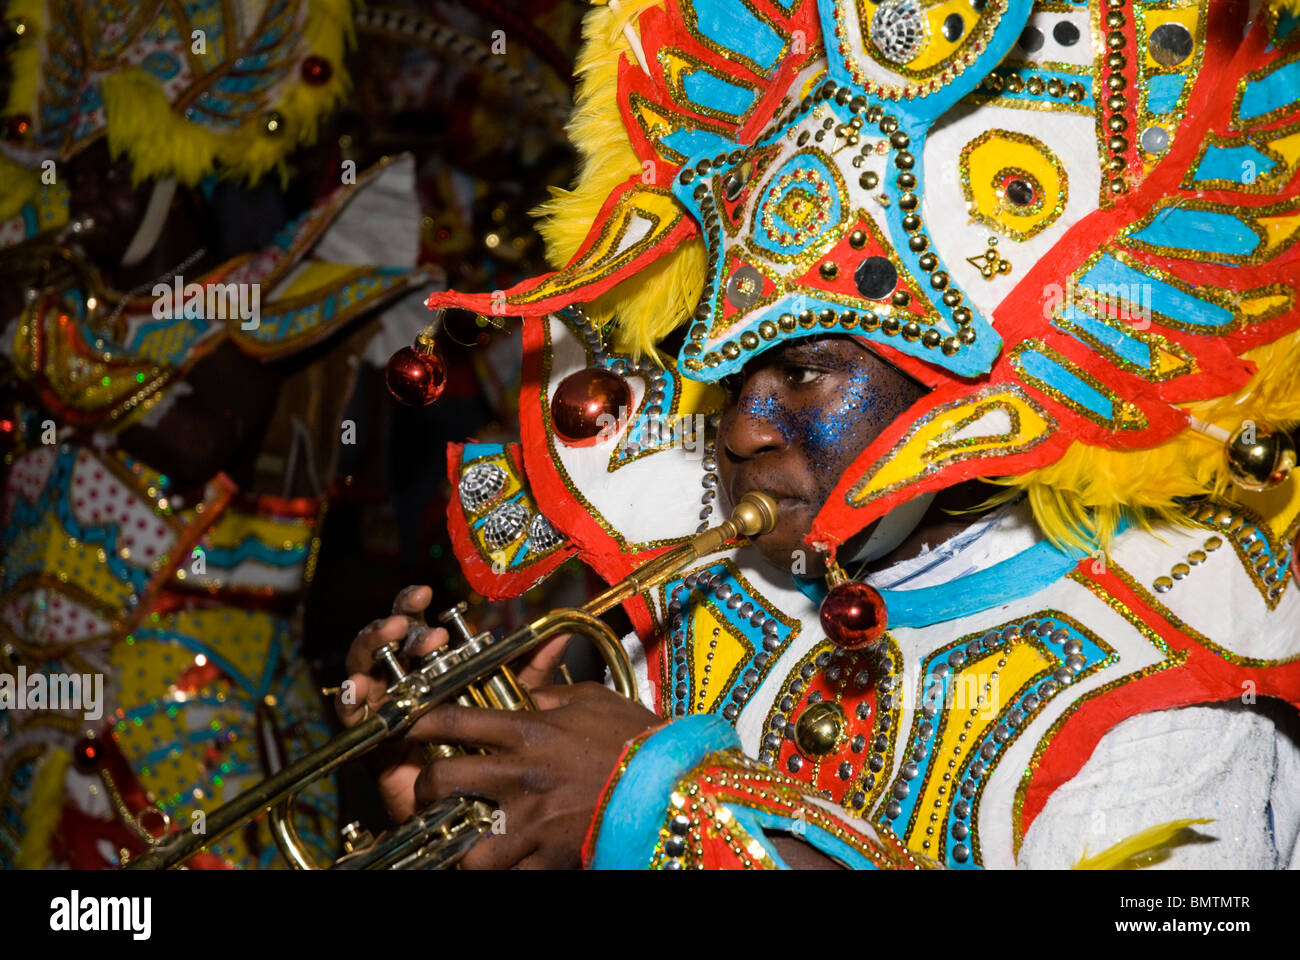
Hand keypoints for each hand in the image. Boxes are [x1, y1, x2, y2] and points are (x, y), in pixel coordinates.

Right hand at [335, 585, 571, 822]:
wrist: (476, 813)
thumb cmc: (491, 753)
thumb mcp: (514, 706)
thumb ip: (531, 672)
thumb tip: (558, 636)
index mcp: (435, 667)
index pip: (418, 627)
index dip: (415, 607)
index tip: (427, 593)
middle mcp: (407, 683)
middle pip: (390, 642)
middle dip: (395, 622)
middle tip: (410, 618)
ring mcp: (387, 708)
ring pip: (366, 667)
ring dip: (372, 647)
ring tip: (389, 635)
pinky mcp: (373, 741)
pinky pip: (351, 716)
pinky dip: (348, 698)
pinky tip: (357, 686)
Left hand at [409, 681, 659, 868]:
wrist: (674, 784)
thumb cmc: (637, 737)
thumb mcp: (591, 699)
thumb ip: (550, 692)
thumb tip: (525, 691)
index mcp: (530, 732)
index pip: (455, 721)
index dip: (420, 721)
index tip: (410, 723)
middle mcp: (521, 776)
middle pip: (445, 779)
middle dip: (426, 783)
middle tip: (430, 784)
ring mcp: (532, 821)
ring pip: (465, 841)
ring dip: (454, 839)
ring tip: (455, 835)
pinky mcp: (548, 855)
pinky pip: (508, 872)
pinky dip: (498, 868)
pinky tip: (496, 860)